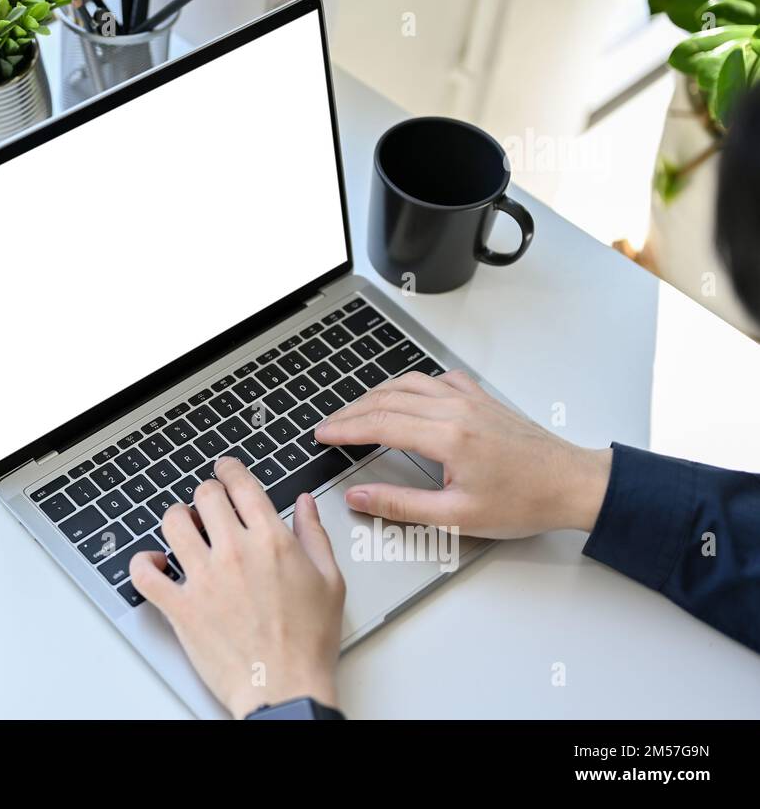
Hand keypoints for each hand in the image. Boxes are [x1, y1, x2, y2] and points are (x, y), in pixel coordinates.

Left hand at [129, 457, 344, 718]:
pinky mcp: (180, 606)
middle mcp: (234, 552)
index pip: (241, 484)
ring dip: (178, 519)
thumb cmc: (309, 644)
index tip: (225, 470)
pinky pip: (144, 573)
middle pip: (205, 496)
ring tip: (185, 528)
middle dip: (207, 494)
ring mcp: (203, 578)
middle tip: (209, 504)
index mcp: (272, 540)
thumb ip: (314, 535)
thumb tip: (305, 504)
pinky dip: (143, 563)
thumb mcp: (330, 581)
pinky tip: (156, 563)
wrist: (285, 688)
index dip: (230, 470)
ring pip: (172, 522)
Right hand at [314, 369, 611, 537]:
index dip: (345, 429)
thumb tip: (360, 498)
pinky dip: (413, 384)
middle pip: (387, 399)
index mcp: (447, 437)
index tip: (322, 435)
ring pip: (409, 383)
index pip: (380, 424)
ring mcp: (470, 399)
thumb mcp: (457, 516)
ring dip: (376, 394)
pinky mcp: (483, 399)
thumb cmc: (525, 502)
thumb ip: (401, 505)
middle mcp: (455, 410)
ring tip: (357, 410)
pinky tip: (409, 395)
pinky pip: (438, 380)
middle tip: (329, 425)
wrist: (574, 485)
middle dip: (351, 411)